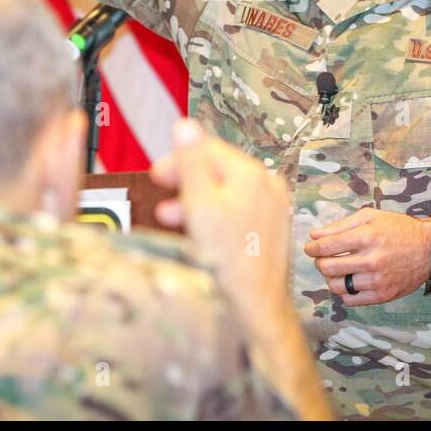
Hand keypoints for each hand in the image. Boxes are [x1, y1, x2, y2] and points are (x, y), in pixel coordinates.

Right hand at [151, 120, 291, 324]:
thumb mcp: (199, 205)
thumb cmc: (227, 259)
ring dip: (196, 198)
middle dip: (186, 178)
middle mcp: (268, 185)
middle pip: (219, 169)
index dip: (178, 158)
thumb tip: (184, 125)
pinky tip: (197, 230)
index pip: (209, 148)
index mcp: (251, 175)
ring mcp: (273, 207)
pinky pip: (238, 210)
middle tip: (161, 189)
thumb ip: (191, 162)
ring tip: (171, 215)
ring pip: (226, 191)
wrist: (256, 305)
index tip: (157, 174)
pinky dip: (215, 214)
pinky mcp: (271, 228)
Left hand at [304, 208, 430, 305]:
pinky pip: (351, 299)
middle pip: (327, 268)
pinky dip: (345, 291)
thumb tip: (314, 235)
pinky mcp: (382, 295)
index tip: (311, 248)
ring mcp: (377, 280)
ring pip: (336, 286)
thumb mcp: (370, 217)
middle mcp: (371, 260)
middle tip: (323, 258)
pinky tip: (351, 280)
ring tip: (338, 270)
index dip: (312, 248)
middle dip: (319, 262)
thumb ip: (340, 225)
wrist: (429, 249)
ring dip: (331, 278)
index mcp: (366, 237)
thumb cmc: (398, 229)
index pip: (326, 246)